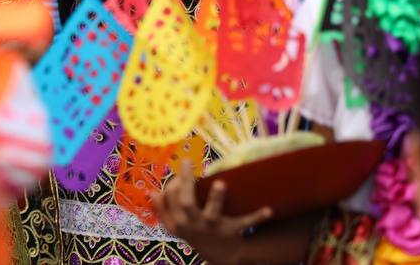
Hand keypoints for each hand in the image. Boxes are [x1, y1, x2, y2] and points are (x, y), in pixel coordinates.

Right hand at [153, 168, 271, 264]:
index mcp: (178, 222)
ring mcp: (212, 228)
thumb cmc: (195, 235)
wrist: (220, 258)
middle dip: (186, 183)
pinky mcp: (231, 231)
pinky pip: (244, 223)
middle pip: (186, 202)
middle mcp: (193, 225)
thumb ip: (162, 210)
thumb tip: (151, 191)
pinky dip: (257, 217)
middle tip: (186, 163)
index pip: (170, 197)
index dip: (173, 182)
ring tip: (220, 184)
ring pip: (212, 213)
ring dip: (216, 198)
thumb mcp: (175, 228)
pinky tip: (268, 210)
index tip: (181, 170)